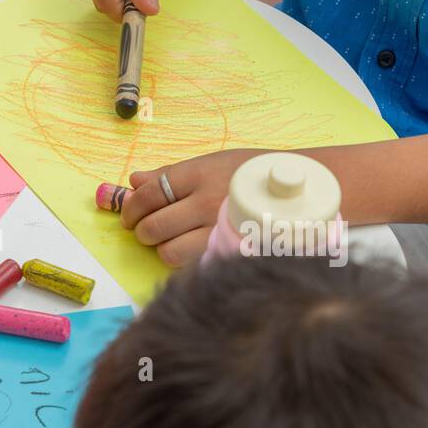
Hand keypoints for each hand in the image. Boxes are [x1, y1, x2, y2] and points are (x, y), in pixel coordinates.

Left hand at [122, 147, 263, 266]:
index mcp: (198, 175)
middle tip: (147, 230)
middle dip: (142, 231)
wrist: (297, 189)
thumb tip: (134, 180)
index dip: (131, 208)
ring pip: (168, 252)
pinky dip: (184, 260)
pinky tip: (191, 249)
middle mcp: (206, 202)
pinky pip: (190, 265)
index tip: (129, 216)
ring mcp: (218, 230)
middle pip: (152, 227)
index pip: (149, 194)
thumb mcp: (210, 162)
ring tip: (170, 240)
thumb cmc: (248, 173)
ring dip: (162, 249)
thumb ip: (170, 174)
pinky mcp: (228, 252)